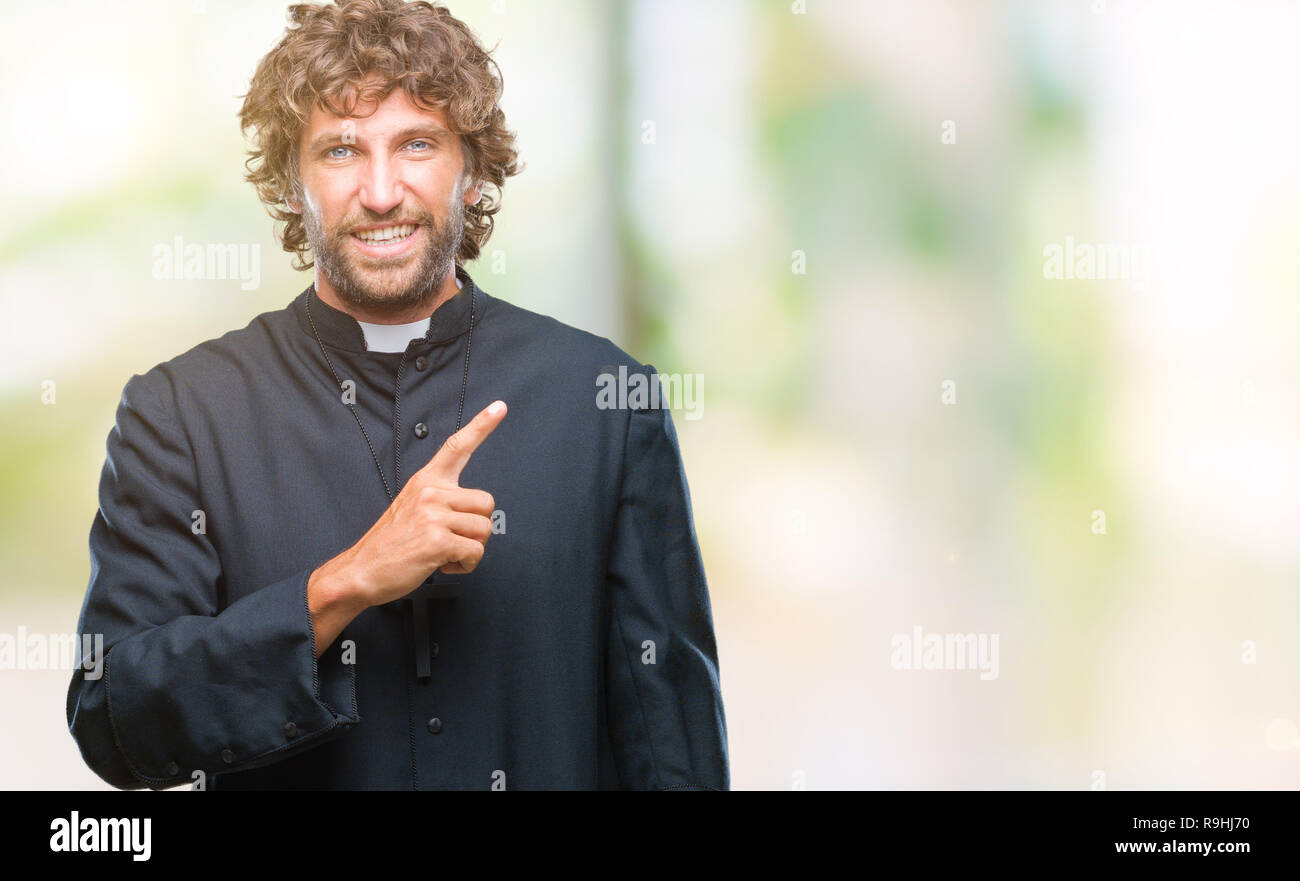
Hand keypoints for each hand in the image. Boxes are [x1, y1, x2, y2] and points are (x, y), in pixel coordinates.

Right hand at [332, 400, 506, 608]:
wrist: (361, 570)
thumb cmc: (391, 543)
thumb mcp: (413, 507)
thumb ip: (443, 500)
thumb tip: (473, 512)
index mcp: (426, 481)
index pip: (457, 446)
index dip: (482, 426)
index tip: (499, 407)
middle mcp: (431, 492)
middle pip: (487, 503)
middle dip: (476, 528)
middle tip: (452, 539)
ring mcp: (434, 515)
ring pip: (484, 529)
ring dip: (470, 549)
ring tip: (444, 552)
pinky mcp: (438, 540)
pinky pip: (475, 552)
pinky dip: (465, 565)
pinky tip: (443, 564)